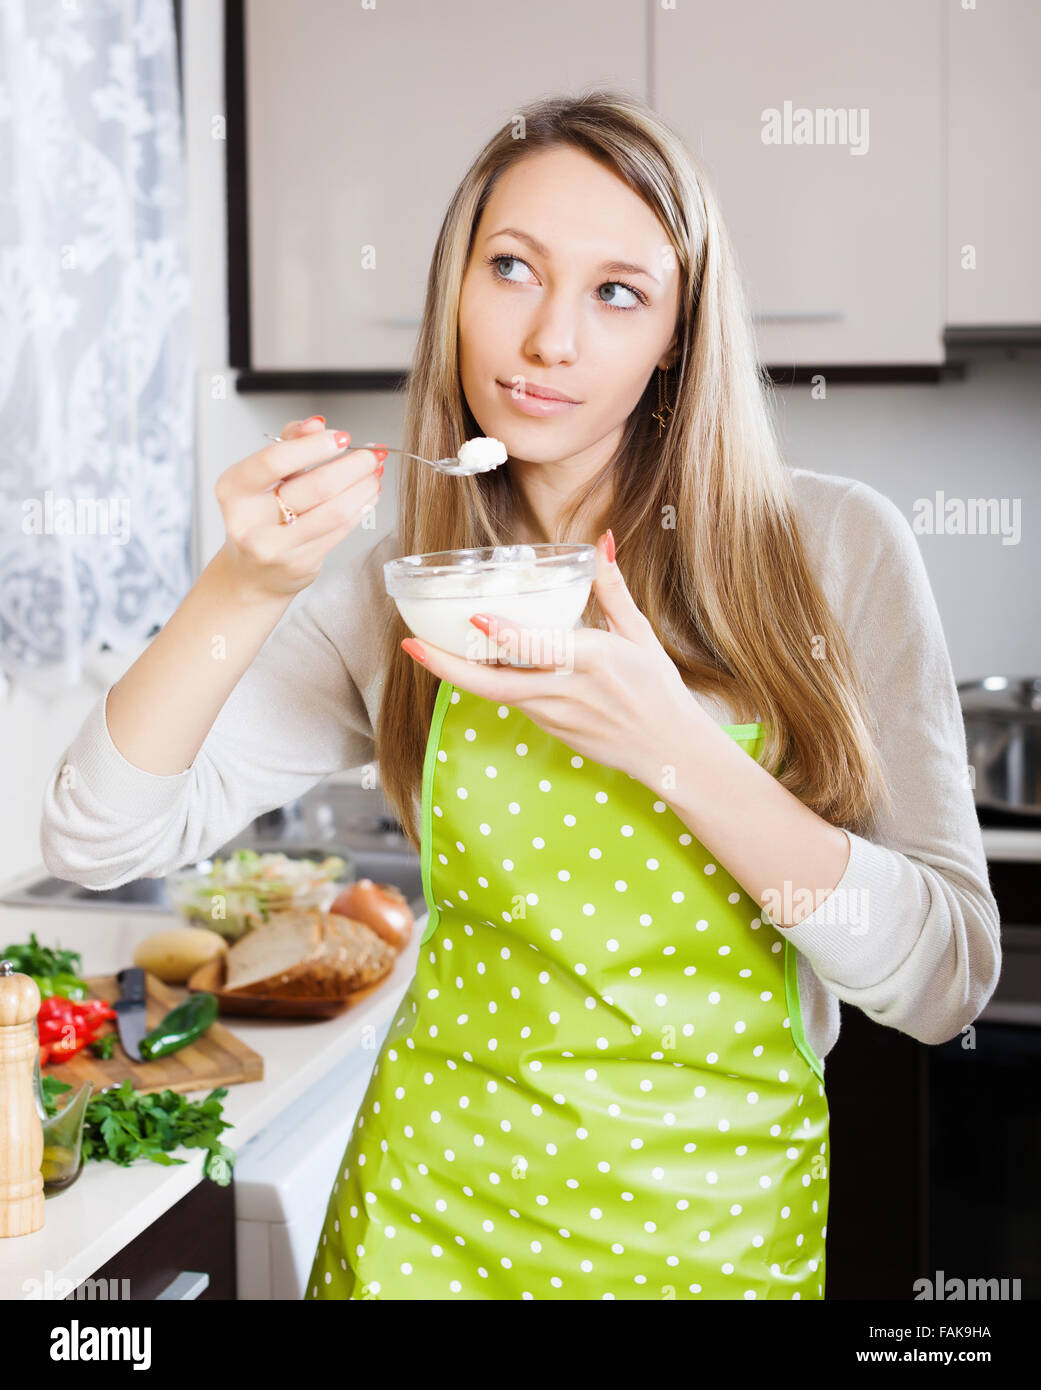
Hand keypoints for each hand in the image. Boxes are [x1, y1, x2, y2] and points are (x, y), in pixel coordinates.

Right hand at [215, 416, 384, 599]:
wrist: (252, 573)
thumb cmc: (260, 517)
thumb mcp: (264, 476)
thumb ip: (289, 443)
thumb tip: (317, 425)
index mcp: (233, 488)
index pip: (275, 460)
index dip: (314, 446)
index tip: (342, 437)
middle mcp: (248, 520)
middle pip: (315, 486)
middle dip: (352, 466)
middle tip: (370, 455)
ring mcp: (274, 546)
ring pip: (334, 511)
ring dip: (362, 488)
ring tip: (373, 475)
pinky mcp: (299, 564)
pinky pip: (339, 531)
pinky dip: (360, 509)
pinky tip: (367, 497)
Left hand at [401, 531, 703, 785]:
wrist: (669, 752)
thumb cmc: (658, 689)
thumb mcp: (640, 634)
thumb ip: (612, 587)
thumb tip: (601, 540)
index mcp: (595, 659)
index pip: (542, 648)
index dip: (506, 635)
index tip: (476, 617)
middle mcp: (568, 691)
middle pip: (497, 683)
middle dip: (449, 666)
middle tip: (412, 646)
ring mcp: (554, 716)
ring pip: (496, 694)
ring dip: (458, 673)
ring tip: (424, 648)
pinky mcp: (549, 730)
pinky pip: (512, 701)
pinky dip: (488, 682)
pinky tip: (466, 663)